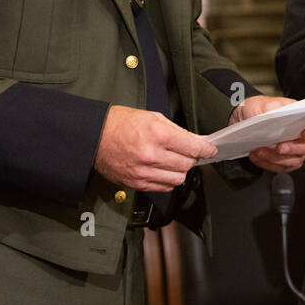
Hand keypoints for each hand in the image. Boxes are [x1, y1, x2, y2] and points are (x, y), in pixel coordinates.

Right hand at [93, 104, 216, 191]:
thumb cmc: (121, 123)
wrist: (95, 137)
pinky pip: (164, 187)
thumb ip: (177, 131)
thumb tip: (195, 142)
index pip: (194, 147)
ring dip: (180, 170)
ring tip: (173, 161)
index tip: (210, 150)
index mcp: (158, 134)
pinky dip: (167, 180)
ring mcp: (144, 171)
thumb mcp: (152, 117)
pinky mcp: (137, 183)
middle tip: (187, 152)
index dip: (206, 149)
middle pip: (188, 164)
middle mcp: (152, 155)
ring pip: (178, 179)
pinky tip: (162, 169)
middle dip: (191, 158)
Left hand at [231, 95, 304, 172]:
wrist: (245, 119)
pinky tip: (257, 155)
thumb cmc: (259, 109)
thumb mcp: (264, 104)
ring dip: (275, 158)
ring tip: (260, 150)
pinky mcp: (284, 160)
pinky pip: (281, 167)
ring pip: (293, 160)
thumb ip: (274, 109)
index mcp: (304, 118)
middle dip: (293, 149)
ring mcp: (295, 150)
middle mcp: (303, 135)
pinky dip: (268, 163)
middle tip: (279, 147)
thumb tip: (279, 116)